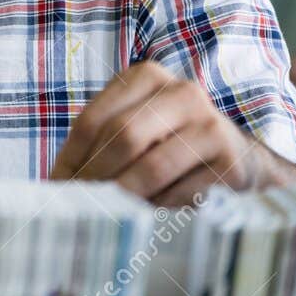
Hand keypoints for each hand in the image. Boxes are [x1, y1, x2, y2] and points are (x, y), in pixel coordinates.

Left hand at [51, 61, 269, 205]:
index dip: (70, 159)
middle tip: (79, 206)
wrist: (240, 157)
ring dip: (123, 197)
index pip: (93, 120)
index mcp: (146, 77)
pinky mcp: (230, 164)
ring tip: (106, 215)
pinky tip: (146, 218)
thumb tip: (55, 185)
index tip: (57, 189)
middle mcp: (182, 92)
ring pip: (151, 167)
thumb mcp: (134, 127)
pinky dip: (156, 210)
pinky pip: (179, 194)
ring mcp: (211, 126)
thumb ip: (99, 143)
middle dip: (95, 177)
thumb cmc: (169, 142)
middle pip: (122, 137)